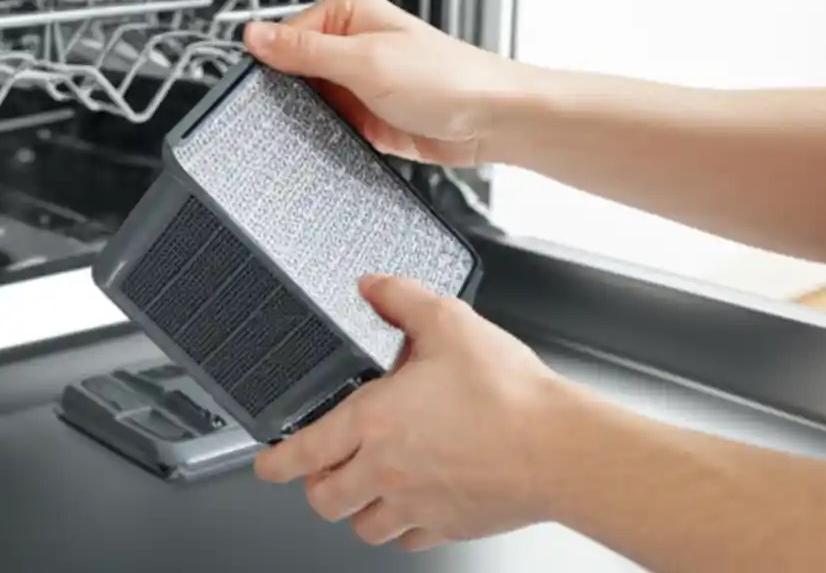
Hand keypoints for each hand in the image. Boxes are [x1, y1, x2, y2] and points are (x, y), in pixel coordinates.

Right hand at [243, 0, 524, 166]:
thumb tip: (255, 35)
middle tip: (314, 108)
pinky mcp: (366, 115)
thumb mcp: (365, 62)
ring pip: (311, 102)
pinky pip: (331, 127)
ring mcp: (359, 80)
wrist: (491, 120)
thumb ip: (305, 51)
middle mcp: (353, 41)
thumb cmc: (448, 79)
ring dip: (317, 118)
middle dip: (298, 95)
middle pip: (295, 71)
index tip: (273, 87)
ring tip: (338, 124)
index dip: (276, 65)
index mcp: (349, 11)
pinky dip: (331, 136)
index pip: (286, 34)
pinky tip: (343, 140)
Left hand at [254, 274, 565, 550]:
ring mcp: (416, 505)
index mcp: (374, 422)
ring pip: (363, 527)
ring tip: (367, 487)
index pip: (302, 452)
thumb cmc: (509, 393)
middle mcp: (386, 470)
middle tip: (325, 469)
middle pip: (325, 499)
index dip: (274, 462)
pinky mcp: (448, 526)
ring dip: (357, 509)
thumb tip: (372, 286)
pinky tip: (415, 502)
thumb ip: (402, 298)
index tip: (266, 464)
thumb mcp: (449, 322)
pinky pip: (408, 540)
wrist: (558, 448)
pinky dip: (403, 526)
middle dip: (317, 486)